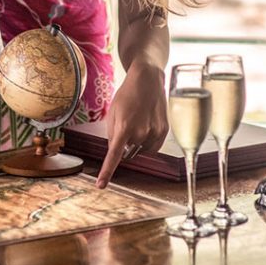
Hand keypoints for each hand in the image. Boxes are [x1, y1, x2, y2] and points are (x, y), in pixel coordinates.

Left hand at [96, 61, 168, 187]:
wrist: (148, 79)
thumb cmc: (127, 95)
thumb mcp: (113, 113)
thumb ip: (112, 135)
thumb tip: (116, 152)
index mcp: (124, 127)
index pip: (114, 155)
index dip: (107, 172)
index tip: (101, 185)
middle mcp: (141, 132)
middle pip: (127, 151)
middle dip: (125, 144)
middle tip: (127, 123)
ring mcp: (154, 133)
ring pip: (140, 150)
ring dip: (137, 143)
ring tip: (139, 121)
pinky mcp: (164, 131)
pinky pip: (152, 147)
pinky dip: (148, 142)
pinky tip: (147, 126)